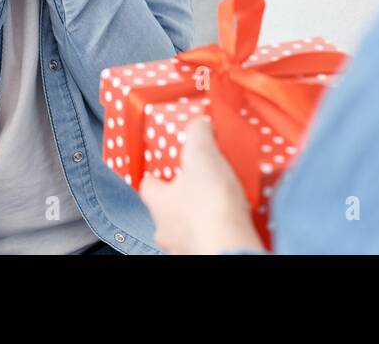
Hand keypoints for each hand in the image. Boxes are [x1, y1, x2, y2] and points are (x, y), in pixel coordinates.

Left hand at [138, 117, 266, 253]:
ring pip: (187, 228)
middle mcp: (166, 230)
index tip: (166, 165)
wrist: (231, 250)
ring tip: (221, 202)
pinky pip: (207, 240)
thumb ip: (198, 134)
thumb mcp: (202, 155)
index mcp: (158, 203)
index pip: (147, 185)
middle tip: (202, 181)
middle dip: (183, 195)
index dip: (156, 173)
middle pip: (168, 208)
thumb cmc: (210, 206)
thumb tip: (198, 123)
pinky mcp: (206, 255)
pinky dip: (216, 231)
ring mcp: (184, 248)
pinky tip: (231, 223)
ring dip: (200, 216)